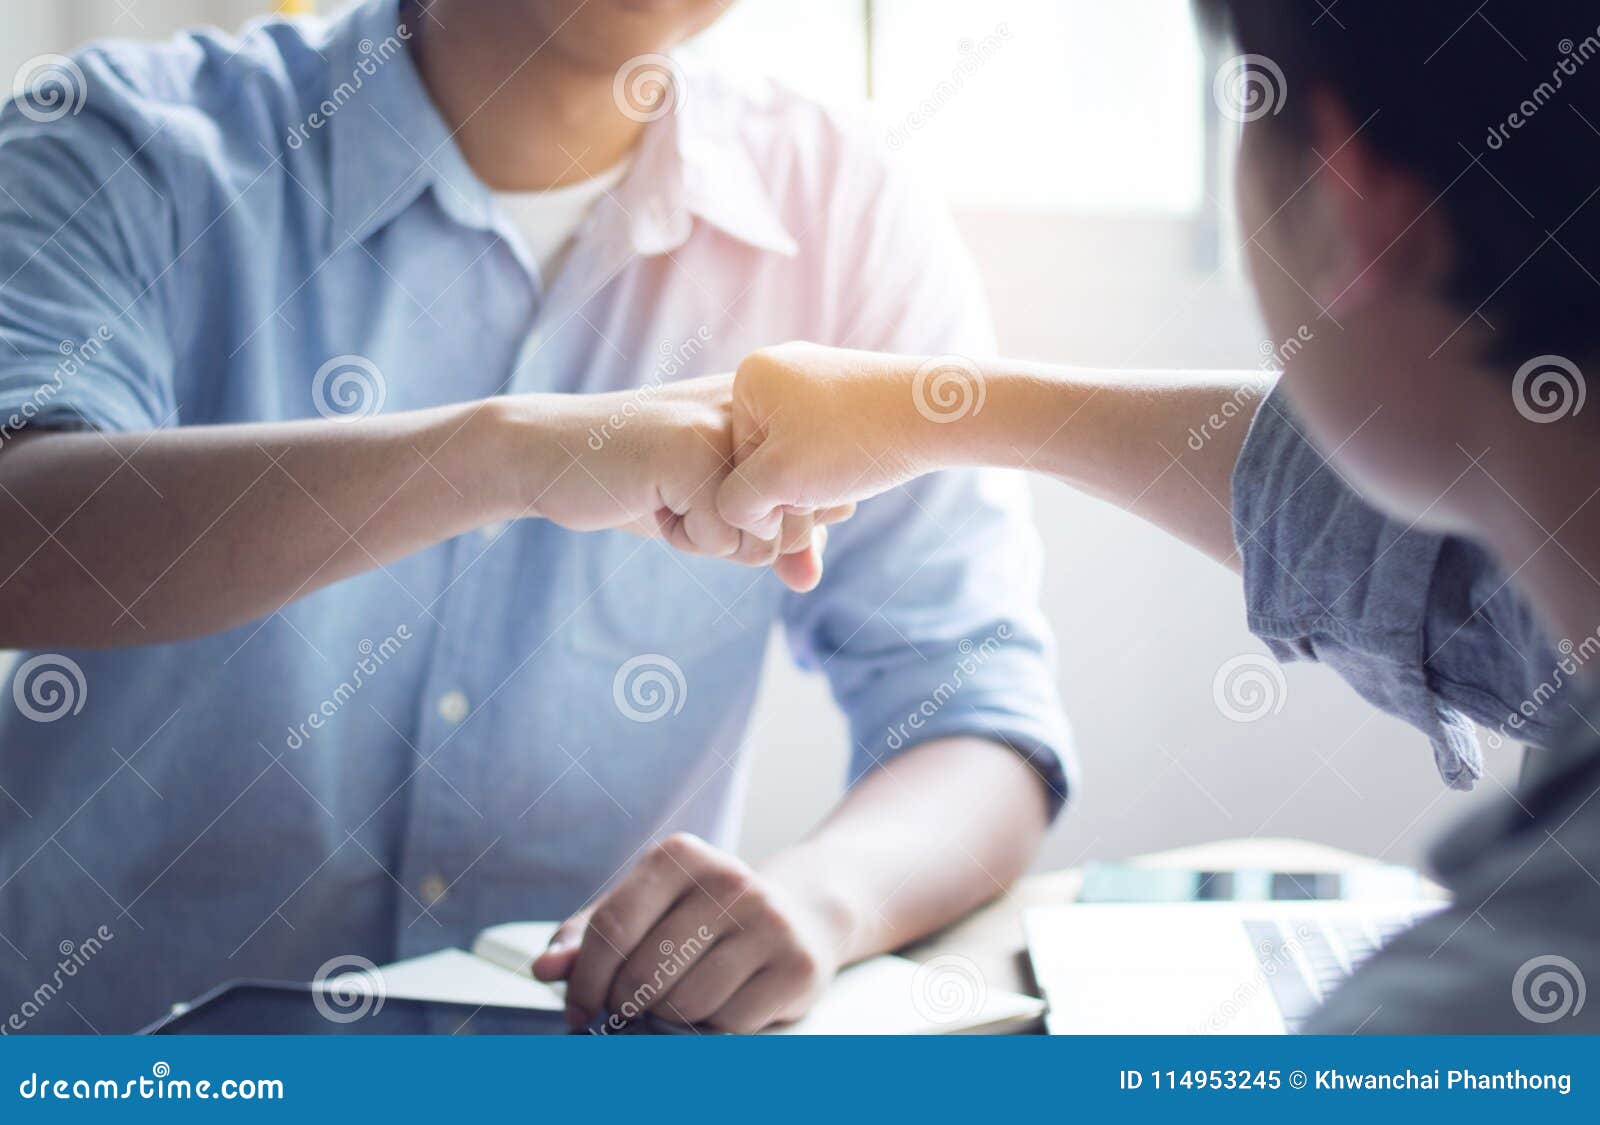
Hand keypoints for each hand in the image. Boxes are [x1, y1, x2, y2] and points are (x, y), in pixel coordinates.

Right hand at [495, 374, 846, 591]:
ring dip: (707, 538)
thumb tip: (818, 565)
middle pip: (793, 528)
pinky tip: (648, 496)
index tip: (707, 492)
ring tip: (667, 493)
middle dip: (735, 539)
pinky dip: (681, 536)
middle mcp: (759, 409)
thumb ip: (775, 532)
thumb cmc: (642, 484)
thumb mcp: (718, 509)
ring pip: (759, 537)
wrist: (553, 459)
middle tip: (684, 497)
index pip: (816, 507)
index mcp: (772, 413)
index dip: (757, 529)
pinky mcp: (693, 450)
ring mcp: (727, 426)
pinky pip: (719, 537)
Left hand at [532, 833, 846, 1032]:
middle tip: (630, 1010)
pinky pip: (728, 1026)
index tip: (578, 1009)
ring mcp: (768, 921)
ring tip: (680, 1001)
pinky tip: (720, 1007)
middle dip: (625, 1006)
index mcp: (680, 856)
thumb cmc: (704, 917)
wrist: (801, 915)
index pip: (611, 928)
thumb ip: (589, 936)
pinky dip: (711, 1031)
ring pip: (684, 1006)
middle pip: (644, 973)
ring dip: (669, 1020)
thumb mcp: (646, 910)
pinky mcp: (796, 965)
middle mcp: (729, 879)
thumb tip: (544, 968)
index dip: (584, 980)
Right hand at [718, 342, 974, 537]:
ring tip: (849, 481)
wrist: (938, 414)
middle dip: (791, 493)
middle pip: (766, 458)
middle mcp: (781, 368)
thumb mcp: (780, 480)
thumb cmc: (854, 441)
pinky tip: (862, 471)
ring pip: (798, 457)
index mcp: (751, 375)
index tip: (801, 499)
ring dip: (815, 488)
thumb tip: (736, 514)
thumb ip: (738, 502)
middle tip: (827, 499)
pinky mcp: (849, 394)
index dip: (765, 497)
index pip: (735, 462)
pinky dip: (838, 470)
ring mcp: (817, 378)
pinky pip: (825, 444)